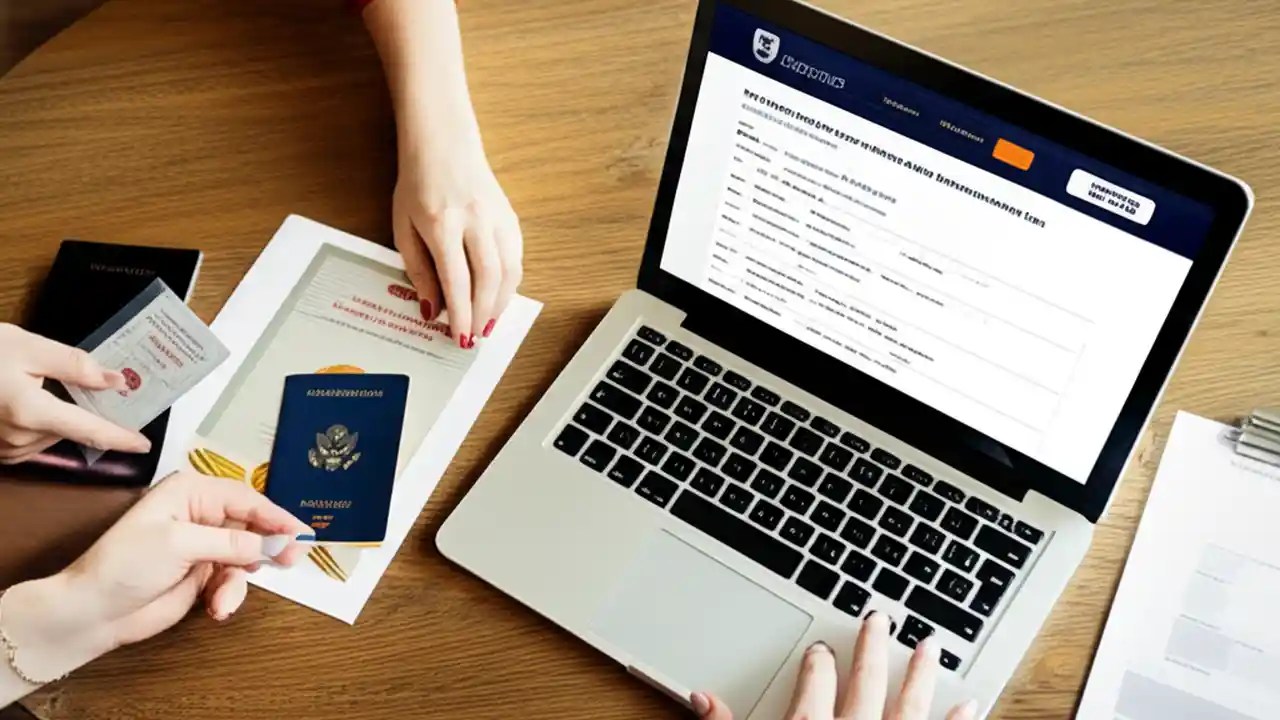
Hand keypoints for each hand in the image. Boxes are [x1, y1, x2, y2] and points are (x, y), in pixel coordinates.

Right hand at [0, 324, 150, 463]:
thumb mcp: (27, 346)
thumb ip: (75, 365)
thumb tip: (115, 381)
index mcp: (31, 413)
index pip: (90, 432)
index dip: (120, 438)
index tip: (144, 443)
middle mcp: (18, 438)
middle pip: (72, 432)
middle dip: (88, 415)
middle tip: (101, 390)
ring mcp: (3, 448)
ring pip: (52, 437)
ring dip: (62, 418)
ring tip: (52, 388)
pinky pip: (30, 441)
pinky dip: (41, 424)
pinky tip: (33, 401)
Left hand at [0, 473, 311, 681]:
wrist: (93, 611)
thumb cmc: (125, 565)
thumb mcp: (180, 544)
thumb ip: (232, 541)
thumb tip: (275, 542)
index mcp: (190, 493)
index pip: (246, 498)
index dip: (276, 515)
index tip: (302, 533)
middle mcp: (200, 515)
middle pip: (252, 525)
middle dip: (267, 546)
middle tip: (290, 561)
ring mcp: (203, 546)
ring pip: (246, 557)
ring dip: (240, 580)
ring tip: (224, 599)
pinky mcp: (202, 575)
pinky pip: (233, 580)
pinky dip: (230, 595)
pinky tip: (216, 608)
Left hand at [393, 133, 522, 349]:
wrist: (443, 143)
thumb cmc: (418, 184)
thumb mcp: (403, 226)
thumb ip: (418, 269)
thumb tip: (431, 308)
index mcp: (442, 223)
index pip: (456, 280)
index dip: (460, 314)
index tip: (459, 338)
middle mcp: (474, 220)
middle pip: (488, 278)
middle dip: (482, 314)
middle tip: (475, 338)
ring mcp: (497, 216)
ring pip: (509, 270)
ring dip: (500, 303)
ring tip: (487, 323)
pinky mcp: (510, 216)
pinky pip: (516, 257)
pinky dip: (510, 283)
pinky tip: (499, 297)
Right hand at [691, 613, 977, 719]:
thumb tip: (702, 698)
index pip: (815, 681)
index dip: (818, 662)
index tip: (822, 650)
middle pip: (866, 681)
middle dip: (873, 648)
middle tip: (882, 619)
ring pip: (910, 705)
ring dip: (921, 674)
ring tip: (930, 646)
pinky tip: (969, 704)